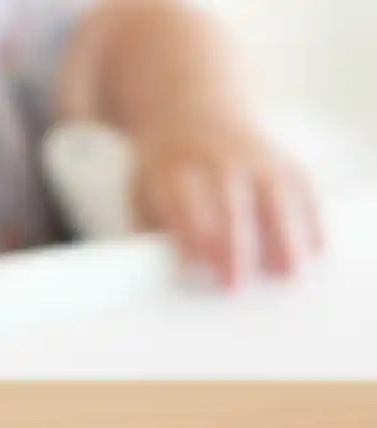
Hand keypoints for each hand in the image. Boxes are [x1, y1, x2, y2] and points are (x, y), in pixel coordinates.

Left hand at [132, 115, 323, 286]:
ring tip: (289, 272)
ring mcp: (254, 159)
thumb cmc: (164, 171)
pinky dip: (311, 217)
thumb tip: (156, 272)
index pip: (182, 206)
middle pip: (229, 205)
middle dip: (232, 246)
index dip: (188, 237)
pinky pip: (301, 188)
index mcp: (174, 172)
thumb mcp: (142, 192)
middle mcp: (216, 162)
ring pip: (273, 196)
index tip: (192, 269)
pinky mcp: (282, 161)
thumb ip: (149, 230)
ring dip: (283, 235)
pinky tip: (316, 248)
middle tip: (235, 286)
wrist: (192, 111)